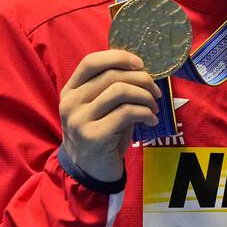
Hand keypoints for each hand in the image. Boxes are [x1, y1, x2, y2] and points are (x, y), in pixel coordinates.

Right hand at [60, 50, 161, 182]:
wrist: (90, 170)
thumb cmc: (101, 133)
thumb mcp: (101, 107)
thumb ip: (111, 88)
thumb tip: (141, 69)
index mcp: (71, 91)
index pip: (91, 62)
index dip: (118, 57)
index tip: (140, 64)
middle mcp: (71, 103)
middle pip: (112, 75)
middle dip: (142, 79)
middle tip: (155, 91)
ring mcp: (80, 120)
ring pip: (120, 91)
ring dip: (145, 96)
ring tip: (154, 107)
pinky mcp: (94, 136)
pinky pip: (127, 113)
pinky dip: (146, 113)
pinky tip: (151, 120)